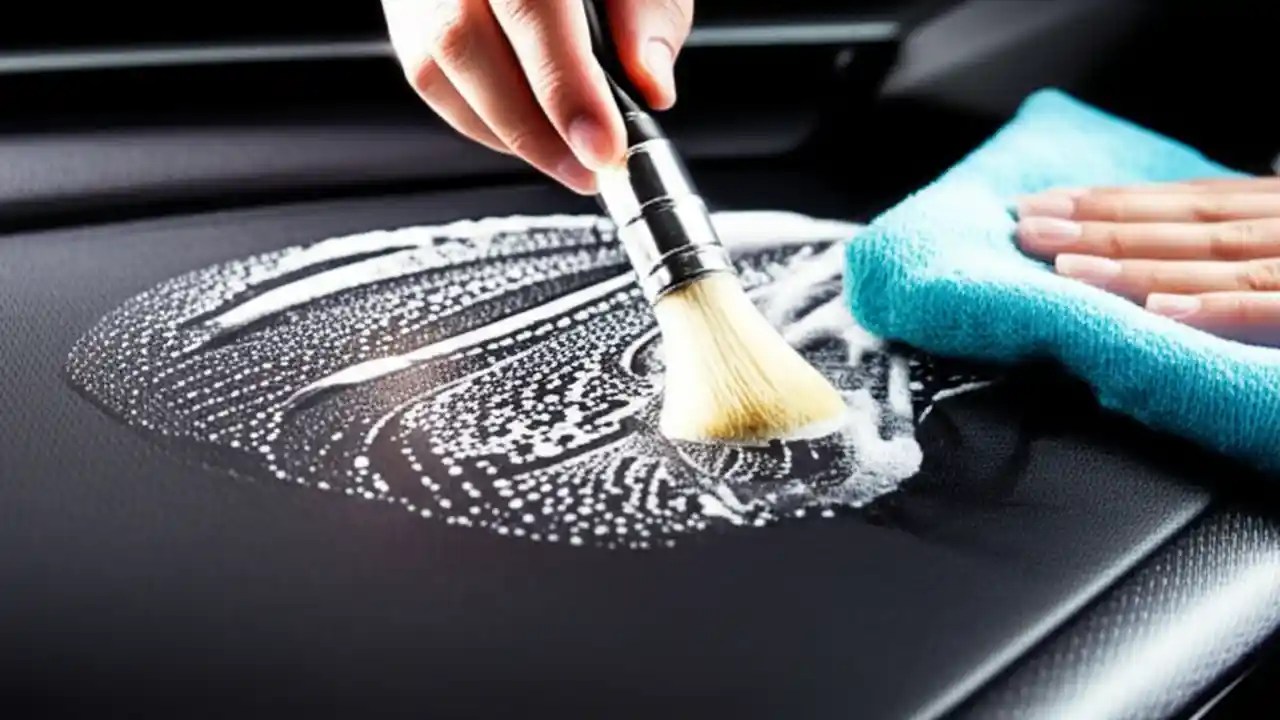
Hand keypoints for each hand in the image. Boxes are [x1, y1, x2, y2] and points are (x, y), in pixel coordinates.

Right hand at [381, 0, 692, 194]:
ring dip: (504, 130)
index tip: (601, 145)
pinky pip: (424, 69)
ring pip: (433, 64)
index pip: (531, 6)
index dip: (565, 86)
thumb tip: (649, 86)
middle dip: (530, 127)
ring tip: (564, 159)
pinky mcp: (404, 5)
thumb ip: (649, 13)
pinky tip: (527, 128)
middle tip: (587, 168)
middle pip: (463, 40)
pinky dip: (479, 114)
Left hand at [1015, 176, 1279, 345]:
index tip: (1045, 204)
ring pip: (1216, 258)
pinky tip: (1159, 311)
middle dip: (1100, 227)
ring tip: (1063, 269)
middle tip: (1026, 229)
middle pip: (1187, 225)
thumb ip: (1250, 238)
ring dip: (1135, 264)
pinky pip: (1270, 306)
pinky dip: (1216, 307)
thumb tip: (1170, 261)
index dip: (1114, 201)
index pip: (1191, 201)